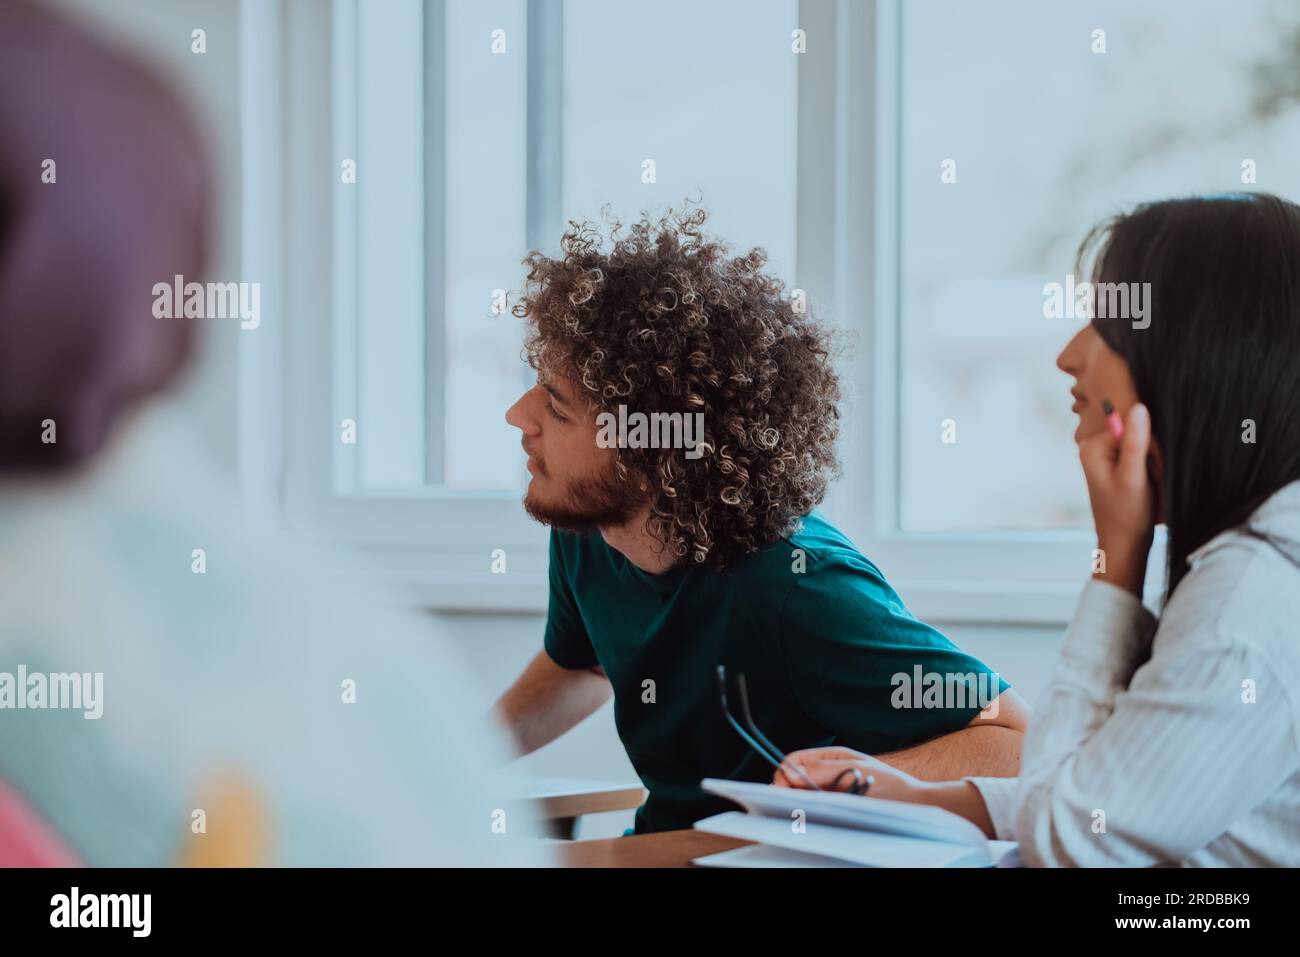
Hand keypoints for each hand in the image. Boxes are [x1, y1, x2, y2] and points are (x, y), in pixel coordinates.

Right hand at [772, 746, 919, 801]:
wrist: (911, 805)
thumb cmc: (889, 784)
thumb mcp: (854, 770)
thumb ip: (821, 770)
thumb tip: (789, 772)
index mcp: (830, 757)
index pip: (795, 760)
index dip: (784, 772)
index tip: (780, 788)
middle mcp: (827, 773)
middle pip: (794, 778)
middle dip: (788, 789)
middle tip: (789, 804)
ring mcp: (831, 791)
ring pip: (803, 795)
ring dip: (801, 802)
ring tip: (807, 810)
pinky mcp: (835, 807)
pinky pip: (816, 808)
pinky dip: (812, 812)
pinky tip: (817, 816)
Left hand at [1078, 402, 1156, 596]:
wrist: (1125, 544)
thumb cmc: (1127, 514)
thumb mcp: (1134, 477)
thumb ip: (1135, 442)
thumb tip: (1139, 407)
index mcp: (1092, 447)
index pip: (1132, 426)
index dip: (1148, 446)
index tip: (1146, 471)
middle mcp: (1096, 449)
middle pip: (1138, 435)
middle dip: (1150, 458)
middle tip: (1147, 483)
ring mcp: (1108, 458)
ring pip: (1144, 448)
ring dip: (1153, 466)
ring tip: (1148, 488)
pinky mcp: (1119, 467)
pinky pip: (1143, 459)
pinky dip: (1151, 472)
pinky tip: (1148, 488)